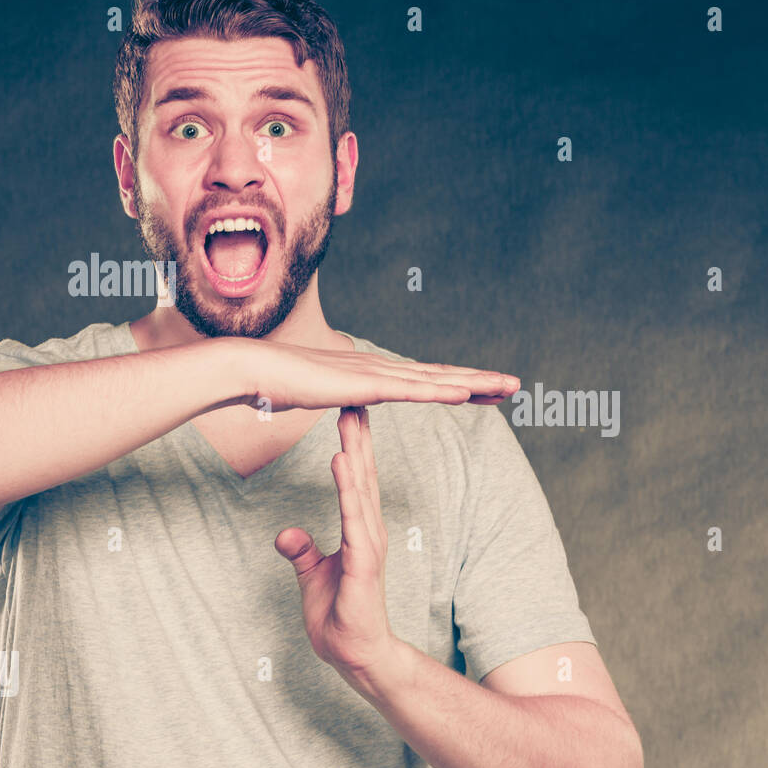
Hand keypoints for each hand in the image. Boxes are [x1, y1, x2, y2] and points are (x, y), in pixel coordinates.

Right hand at [232, 337, 518, 412]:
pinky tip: (466, 393)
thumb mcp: (322, 395)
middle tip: (516, 385)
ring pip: (435, 380)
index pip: (427, 380)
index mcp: (374, 375)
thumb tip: (349, 399)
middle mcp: (381, 370)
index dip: (460, 384)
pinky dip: (440, 391)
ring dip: (473, 384)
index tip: (489, 390)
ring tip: (506, 387)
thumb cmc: (279, 383)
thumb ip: (341, 396)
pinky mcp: (363, 385)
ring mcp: (374, 375)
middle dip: (480, 381)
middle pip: (441, 377)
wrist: (252, 369)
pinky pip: (409, 390)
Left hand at [275, 406, 397, 684]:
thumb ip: (302, 552)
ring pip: (361, 490)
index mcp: (359, 531)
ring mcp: (369, 545)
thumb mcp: (312, 576)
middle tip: (354, 398)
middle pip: (362, 476)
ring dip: (356, 453)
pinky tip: (343, 465)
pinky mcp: (365, 563)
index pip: (356, 482)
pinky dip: (348, 490)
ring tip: (350, 421)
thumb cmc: (339, 616)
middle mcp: (369, 531)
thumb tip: (285, 533)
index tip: (349, 414)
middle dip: (358, 437)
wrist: (355, 654)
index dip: (353, 447)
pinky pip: (355, 519)